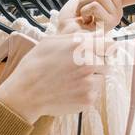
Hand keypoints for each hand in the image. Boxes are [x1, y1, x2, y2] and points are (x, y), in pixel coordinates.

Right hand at [0, 31, 114, 120]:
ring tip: (71, 81)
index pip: (110, 45)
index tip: (99, 53)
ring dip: (92, 80)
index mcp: (81, 46)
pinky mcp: (88, 99)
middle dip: (98, 66)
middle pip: (108, 63)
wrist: (25, 93)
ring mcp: (90, 83)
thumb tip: (97, 35)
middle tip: (80, 70)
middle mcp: (88, 63)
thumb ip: (77, 37)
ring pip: (102, 79)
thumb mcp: (51, 41)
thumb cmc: (35, 65)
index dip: (105, 49)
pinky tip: (70, 91)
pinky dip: (86, 93)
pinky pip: (95, 94)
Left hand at [55, 0, 134, 32]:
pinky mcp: (108, 25)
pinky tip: (83, 22)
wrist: (63, 34)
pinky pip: (96, 6)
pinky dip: (83, 10)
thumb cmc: (71, 19)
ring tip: (81, 15)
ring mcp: (114, 19)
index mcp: (113, 4)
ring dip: (83, 2)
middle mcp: (117, 12)